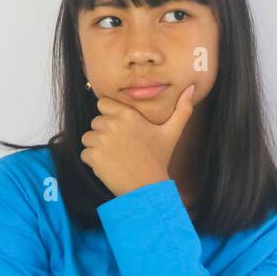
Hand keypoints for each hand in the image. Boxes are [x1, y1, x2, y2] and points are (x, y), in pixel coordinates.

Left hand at [79, 84, 196, 196]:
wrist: (149, 187)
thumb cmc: (159, 159)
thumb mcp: (172, 132)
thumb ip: (182, 109)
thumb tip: (191, 88)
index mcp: (128, 114)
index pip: (103, 105)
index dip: (110, 117)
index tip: (122, 130)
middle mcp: (112, 124)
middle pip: (95, 122)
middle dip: (104, 134)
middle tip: (122, 148)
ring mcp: (101, 140)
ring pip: (88, 138)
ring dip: (98, 147)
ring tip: (115, 157)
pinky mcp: (93, 156)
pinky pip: (85, 154)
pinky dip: (94, 162)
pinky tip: (110, 166)